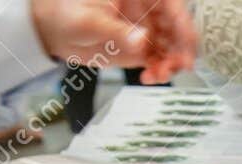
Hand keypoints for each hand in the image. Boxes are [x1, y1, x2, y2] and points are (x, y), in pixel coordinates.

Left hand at [31, 0, 197, 83]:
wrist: (54, 31)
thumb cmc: (67, 13)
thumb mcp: (89, 20)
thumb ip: (116, 30)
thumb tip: (142, 39)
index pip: (170, 5)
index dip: (183, 22)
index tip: (187, 41)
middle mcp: (146, 12)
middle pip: (176, 28)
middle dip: (182, 48)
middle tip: (180, 65)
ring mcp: (146, 31)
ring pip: (171, 48)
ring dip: (171, 64)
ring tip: (160, 75)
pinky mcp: (141, 51)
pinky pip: (159, 63)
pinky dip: (159, 73)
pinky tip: (150, 77)